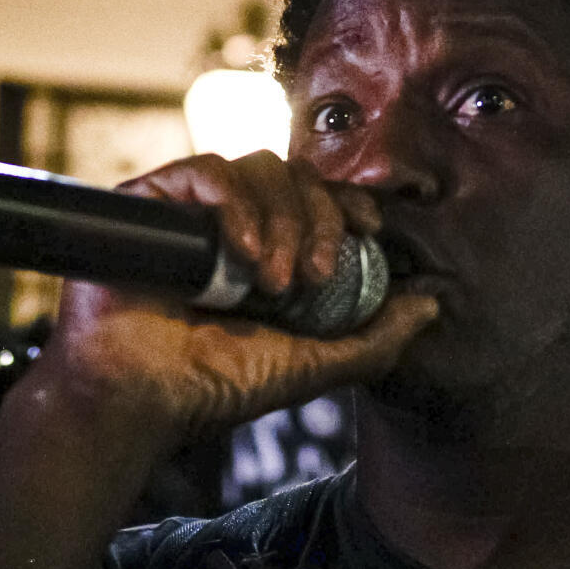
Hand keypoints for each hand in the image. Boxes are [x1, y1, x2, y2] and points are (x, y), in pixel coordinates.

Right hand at [39, 151, 438, 447]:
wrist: (137, 401)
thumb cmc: (212, 388)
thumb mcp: (310, 366)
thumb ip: (373, 340)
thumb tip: (432, 304)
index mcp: (269, 250)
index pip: (319, 198)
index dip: (349, 203)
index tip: (371, 230)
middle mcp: (230, 223)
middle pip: (295, 177)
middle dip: (317, 220)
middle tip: (313, 276)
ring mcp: (190, 209)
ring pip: (257, 167)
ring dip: (280, 219)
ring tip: (273, 280)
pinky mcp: (150, 201)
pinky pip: (204, 169)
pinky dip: (235, 204)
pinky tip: (244, 254)